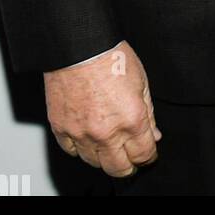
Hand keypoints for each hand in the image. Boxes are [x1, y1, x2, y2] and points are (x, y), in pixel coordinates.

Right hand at [44, 40, 160, 177]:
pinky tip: (87, 137)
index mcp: (131, 120)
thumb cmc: (110, 56)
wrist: (79, 46)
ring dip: (104, 157)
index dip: (148, 156)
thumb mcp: (141, 81)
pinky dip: (80, 148)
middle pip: (119, 168)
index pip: (143, 155)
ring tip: (109, 145)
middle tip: (130, 157)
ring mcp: (81, 133)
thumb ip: (148, 112)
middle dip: (128, 165)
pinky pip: (71, 151)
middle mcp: (106, 132)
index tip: (147, 153)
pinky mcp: (61, 128)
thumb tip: (153, 134)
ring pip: (94, 163)